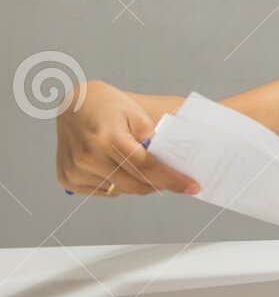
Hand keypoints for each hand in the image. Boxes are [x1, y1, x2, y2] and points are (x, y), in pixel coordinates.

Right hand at [55, 81, 199, 197]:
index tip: (193, 187)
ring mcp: (75, 169)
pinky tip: (119, 168)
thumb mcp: (136, 114)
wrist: (74, 105)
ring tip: (141, 166)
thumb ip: (153, 138)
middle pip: (135, 184)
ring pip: (120, 190)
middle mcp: (88, 156)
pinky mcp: (67, 178)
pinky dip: (116, 184)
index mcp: (107, 137)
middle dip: (159, 184)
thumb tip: (171, 164)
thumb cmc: (110, 106)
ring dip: (137, 184)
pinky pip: (102, 191)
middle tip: (175, 180)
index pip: (146, 166)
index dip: (172, 179)